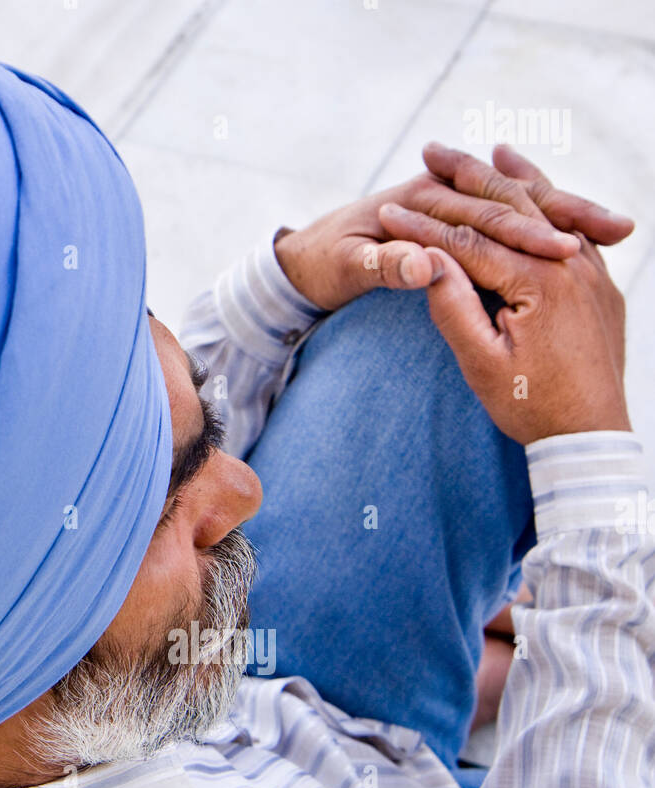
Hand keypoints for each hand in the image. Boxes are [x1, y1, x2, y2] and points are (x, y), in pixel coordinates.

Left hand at [273, 145, 633, 312]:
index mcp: (422, 199)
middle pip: (519, 202)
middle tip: (621, 229)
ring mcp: (452, 204)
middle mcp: (442, 192)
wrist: (305, 260)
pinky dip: (547, 227)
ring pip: (522, 207)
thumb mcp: (348, 268)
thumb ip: (384, 267)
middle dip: (570, 214)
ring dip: (567, 218)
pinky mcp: (457, 221)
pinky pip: (514, 222)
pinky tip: (578, 242)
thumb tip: (423, 264)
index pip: (489, 218)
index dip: (529, 234)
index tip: (567, 251)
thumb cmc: (325, 265)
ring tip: (615, 231)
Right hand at [377, 157, 630, 442]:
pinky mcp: (601, 282)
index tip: (386, 214)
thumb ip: (452, 307)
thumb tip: (425, 259)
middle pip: (509, 207)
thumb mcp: (482, 364)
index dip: (422, 228)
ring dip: (511, 179)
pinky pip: (571, 227)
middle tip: (428, 150)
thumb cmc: (530, 407)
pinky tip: (532, 187)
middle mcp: (571, 264)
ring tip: (482, 152)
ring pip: (547, 209)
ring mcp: (592, 270)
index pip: (468, 240)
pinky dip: (549, 203)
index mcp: (537, 282)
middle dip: (465, 179)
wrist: (590, 437)